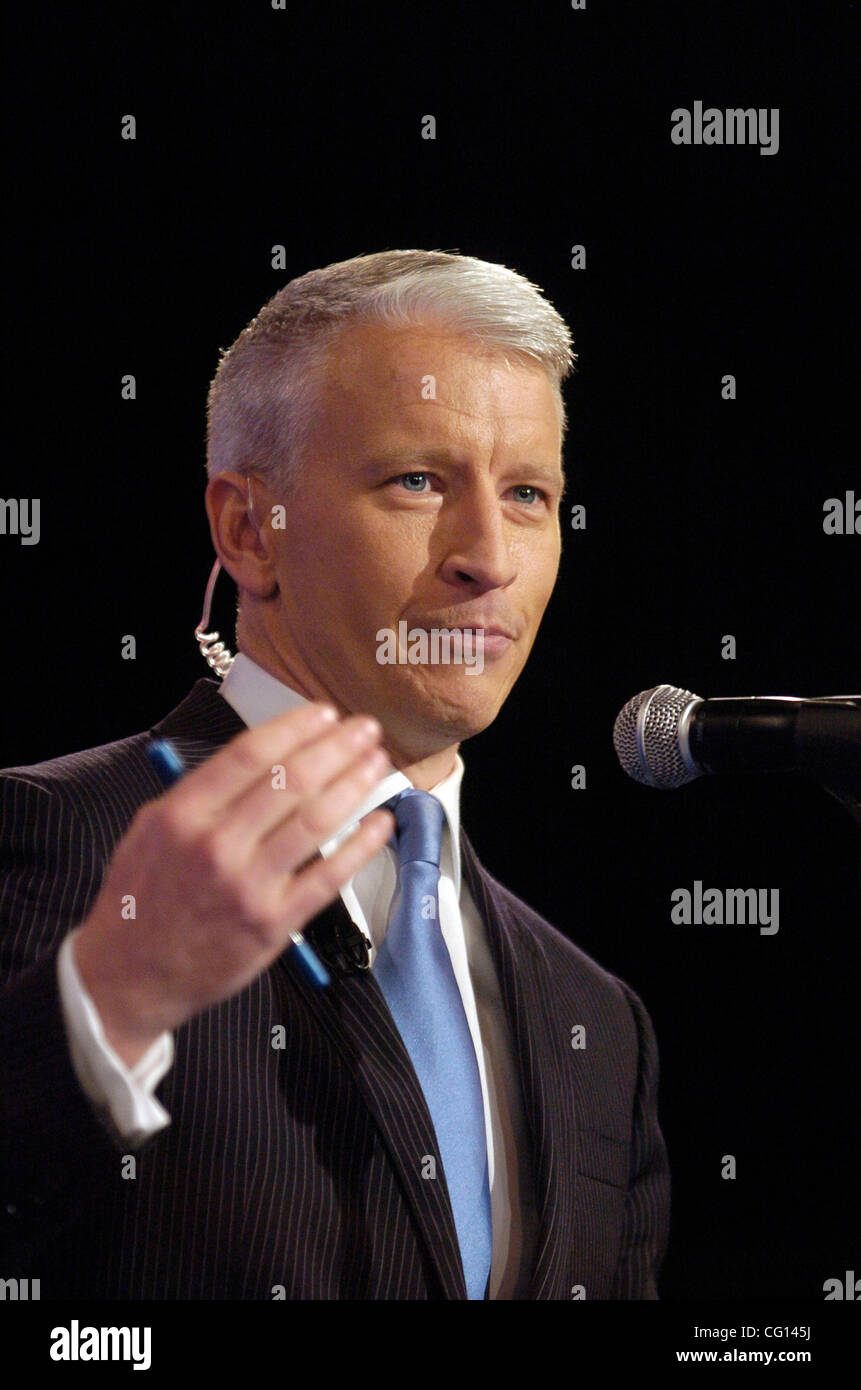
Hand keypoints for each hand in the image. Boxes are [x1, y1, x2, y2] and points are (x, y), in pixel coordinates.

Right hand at [73, 703, 393, 1065]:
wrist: (129, 978)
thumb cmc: (141, 902)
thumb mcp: (150, 831)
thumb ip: (199, 793)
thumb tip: (259, 759)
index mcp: (183, 815)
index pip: (251, 754)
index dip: (296, 727)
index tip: (324, 713)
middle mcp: (217, 846)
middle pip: (292, 780)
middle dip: (338, 747)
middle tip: (365, 730)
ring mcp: (249, 887)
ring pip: (317, 821)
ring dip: (354, 785)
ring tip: (376, 764)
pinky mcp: (274, 924)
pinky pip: (329, 875)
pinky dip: (361, 844)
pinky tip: (379, 821)